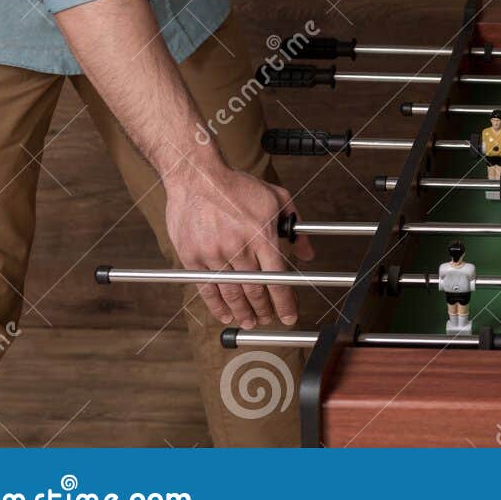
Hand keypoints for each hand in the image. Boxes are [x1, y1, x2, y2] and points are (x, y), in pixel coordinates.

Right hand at [164, 163, 313, 328]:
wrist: (197, 176)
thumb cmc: (237, 186)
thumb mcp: (277, 198)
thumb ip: (294, 227)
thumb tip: (307, 253)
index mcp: (262, 235)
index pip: (277, 278)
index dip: (285, 302)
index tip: (289, 316)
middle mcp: (239, 248)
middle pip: (255, 290)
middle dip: (265, 310)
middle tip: (269, 319)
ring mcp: (214, 254)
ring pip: (232, 293)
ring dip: (243, 312)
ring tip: (251, 322)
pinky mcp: (193, 257)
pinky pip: (207, 289)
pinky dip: (217, 306)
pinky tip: (225, 315)